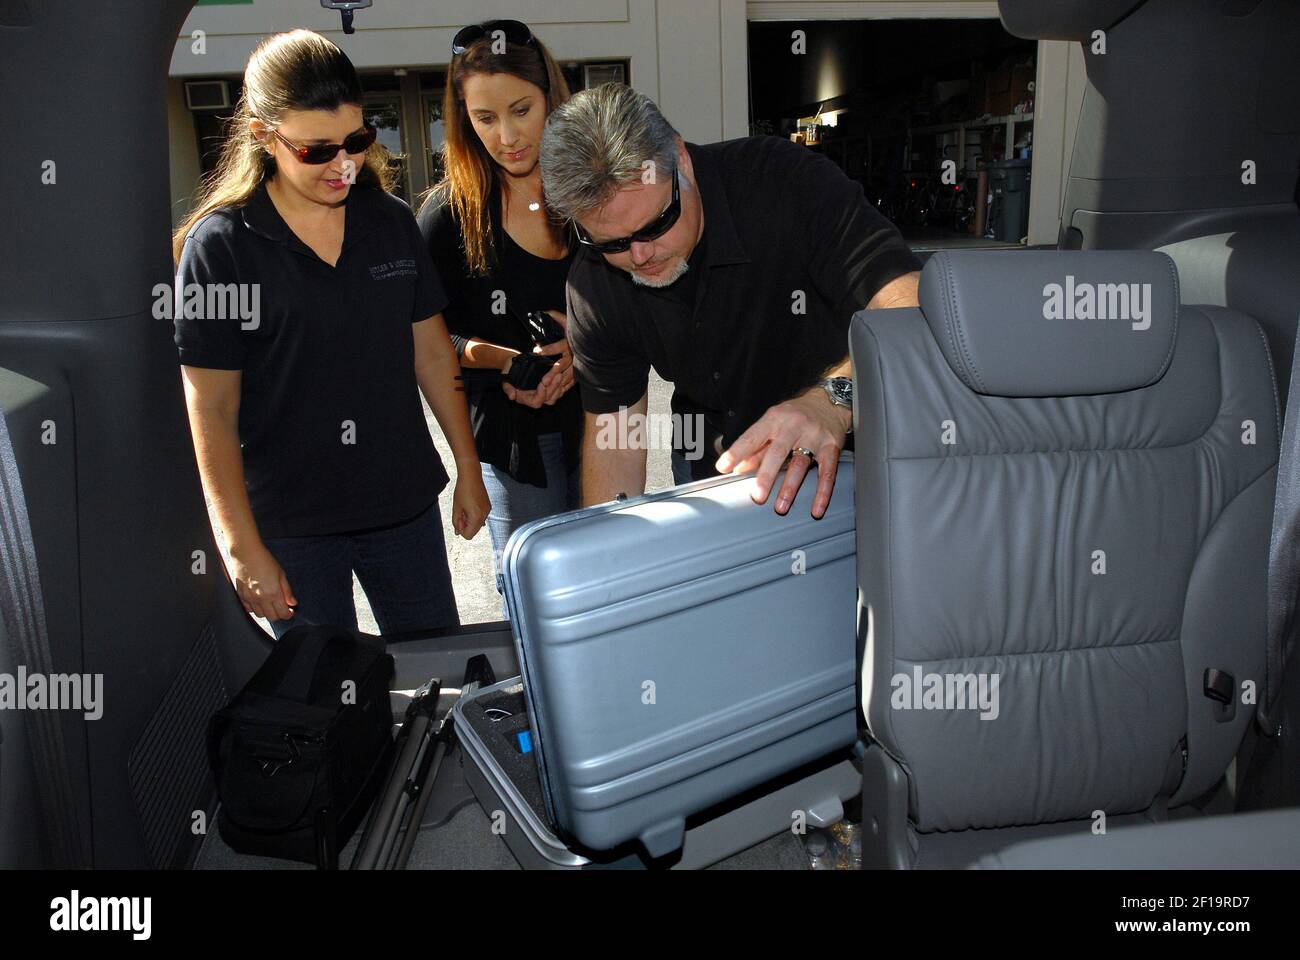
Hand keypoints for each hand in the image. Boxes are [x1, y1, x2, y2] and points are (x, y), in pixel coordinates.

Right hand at [229, 541, 296, 622]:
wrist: (246, 553)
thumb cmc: (265, 561)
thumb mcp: (281, 574)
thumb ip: (287, 591)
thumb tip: (292, 603)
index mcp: (273, 592)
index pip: (283, 613)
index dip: (288, 614)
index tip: (290, 611)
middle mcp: (260, 598)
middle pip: (272, 617)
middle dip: (279, 614)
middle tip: (281, 607)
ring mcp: (249, 598)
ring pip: (259, 615)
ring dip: (267, 612)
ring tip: (270, 603)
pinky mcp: (241, 595)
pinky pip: (248, 609)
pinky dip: (255, 608)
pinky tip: (259, 601)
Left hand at [452, 473, 489, 539]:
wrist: (471, 476)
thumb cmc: (462, 490)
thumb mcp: (456, 508)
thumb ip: (456, 522)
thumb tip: (458, 532)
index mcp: (476, 517)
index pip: (469, 535)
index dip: (461, 530)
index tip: (458, 520)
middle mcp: (484, 515)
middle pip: (474, 531)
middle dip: (466, 525)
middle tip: (460, 514)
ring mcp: (487, 511)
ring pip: (478, 524)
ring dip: (470, 520)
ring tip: (464, 508)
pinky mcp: (488, 506)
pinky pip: (481, 517)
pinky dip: (475, 515)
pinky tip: (470, 506)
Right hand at [502, 329, 575, 407]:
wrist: (514, 363)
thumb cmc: (509, 371)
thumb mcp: (505, 379)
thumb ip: (507, 389)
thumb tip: (512, 397)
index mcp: (525, 399)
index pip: (537, 401)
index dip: (541, 393)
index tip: (542, 381)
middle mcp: (536, 398)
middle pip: (549, 398)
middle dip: (553, 385)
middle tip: (557, 373)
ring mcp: (544, 393)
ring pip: (556, 394)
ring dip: (559, 383)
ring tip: (560, 371)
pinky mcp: (549, 387)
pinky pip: (559, 389)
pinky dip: (562, 382)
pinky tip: (563, 372)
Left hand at [714, 388, 850, 518]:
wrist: (829, 401)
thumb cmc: (796, 414)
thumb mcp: (772, 423)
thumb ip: (756, 447)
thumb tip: (737, 468)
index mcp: (774, 419)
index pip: (752, 437)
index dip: (737, 452)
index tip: (724, 467)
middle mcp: (794, 426)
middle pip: (778, 452)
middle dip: (766, 475)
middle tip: (757, 496)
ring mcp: (814, 436)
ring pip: (801, 463)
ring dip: (790, 487)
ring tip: (781, 506)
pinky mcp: (832, 447)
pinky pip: (828, 472)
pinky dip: (823, 492)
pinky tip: (816, 508)